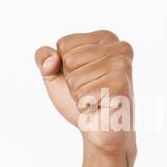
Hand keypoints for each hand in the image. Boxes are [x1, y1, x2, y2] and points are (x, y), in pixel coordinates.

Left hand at [35, 30, 134, 153]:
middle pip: (69, 59)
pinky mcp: (121, 85)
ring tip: (96, 98)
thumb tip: (52, 60)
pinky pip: (83, 94)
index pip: (64, 44)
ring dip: (79, 94)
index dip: (65, 67)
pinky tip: (100, 106)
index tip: (84, 77)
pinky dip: (85, 106)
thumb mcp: (54, 74)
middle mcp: (119, 47)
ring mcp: (122, 65)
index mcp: (105, 38)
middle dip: (72, 81)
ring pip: (74, 78)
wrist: (100, 128)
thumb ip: (43, 57)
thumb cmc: (81, 98)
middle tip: (90, 90)